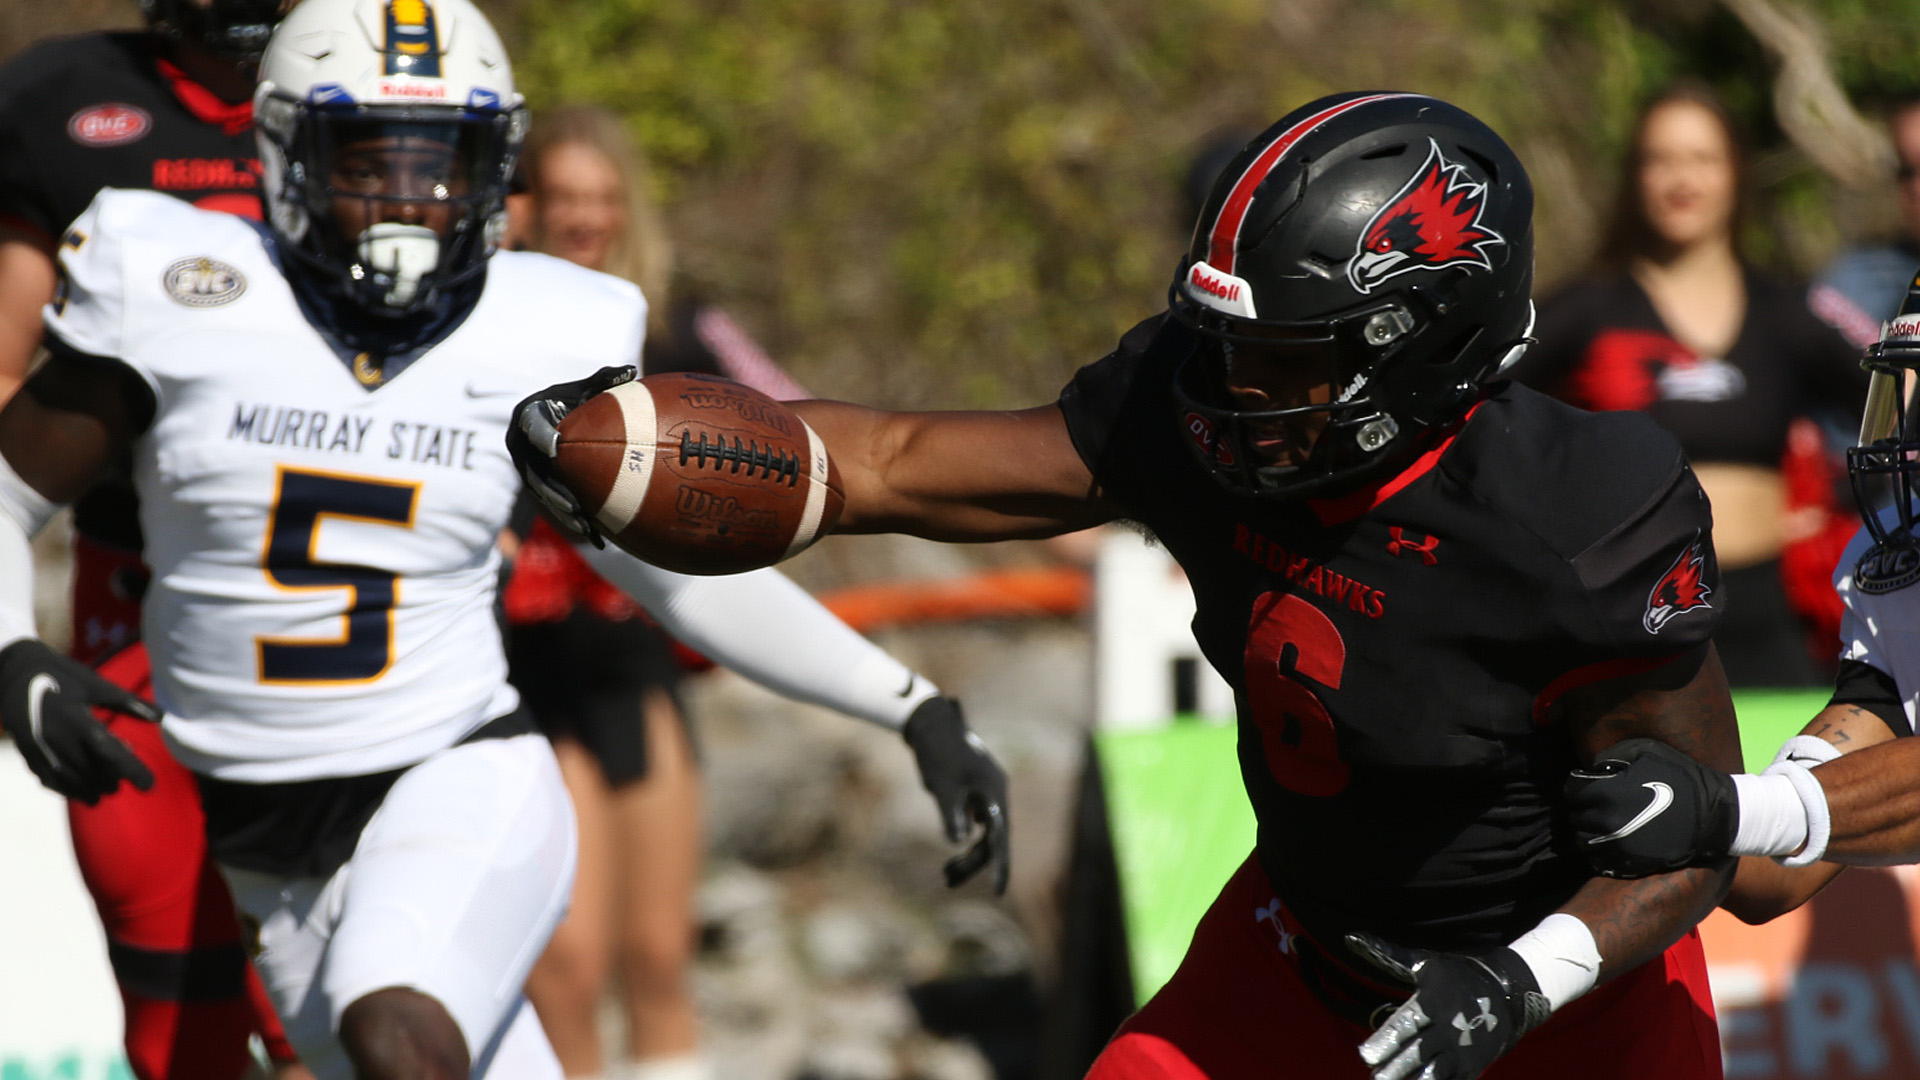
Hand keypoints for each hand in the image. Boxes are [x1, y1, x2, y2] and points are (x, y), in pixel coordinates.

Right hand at [0, 639, 160, 803]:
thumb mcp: (95, 684)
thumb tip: (160, 717)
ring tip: (106, 789)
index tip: (148, 785)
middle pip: (92, 772)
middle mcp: (57, 738)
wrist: (12, 672)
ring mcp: (38, 749)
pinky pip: (48, 779)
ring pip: (70, 781)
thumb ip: (127, 702)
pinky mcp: (26, 753)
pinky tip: (78, 792)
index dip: (132, 771)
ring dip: (91, 789)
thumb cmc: (61, 675)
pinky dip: (66, 789)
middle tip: (124, 781)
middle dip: (112, 780)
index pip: (111, 753)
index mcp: (77, 719)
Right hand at [505, 365, 637, 546]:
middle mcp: (520, 444)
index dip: (542, 435)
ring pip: (543, 496)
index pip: (532, 426)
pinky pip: (552, 506)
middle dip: (554, 493)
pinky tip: (598, 539)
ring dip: (564, 515)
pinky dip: (573, 521)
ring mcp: (525, 467)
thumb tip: (631, 371)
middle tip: (575, 507)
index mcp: (528, 416)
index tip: (555, 446)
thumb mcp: (585, 388)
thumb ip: (605, 379)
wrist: (554, 418)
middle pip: (535, 473)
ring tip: (587, 531)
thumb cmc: (573, 398)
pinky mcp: (535, 484)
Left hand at [902, 696, 1009, 893]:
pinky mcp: (976, 791)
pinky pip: (976, 821)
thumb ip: (952, 815)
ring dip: (968, 853)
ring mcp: (987, 792)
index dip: (1000, 866)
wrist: (930, 724)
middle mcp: (996, 793)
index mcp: (994, 792)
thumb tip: (959, 841)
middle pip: (992, 838)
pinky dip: (965, 837)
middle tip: (947, 879)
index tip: (998, 892)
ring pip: (984, 831)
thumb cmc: (936, 754)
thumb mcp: (941, 787)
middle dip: (973, 862)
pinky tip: (953, 850)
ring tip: (946, 875)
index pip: (1001, 836)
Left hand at [1348, 933, 1548, 1079]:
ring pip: (1434, 1074)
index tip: (1365, 1055)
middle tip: (1375, 1078)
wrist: (1507, 995)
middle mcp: (1449, 1029)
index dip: (1386, 1040)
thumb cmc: (1456, 977)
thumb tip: (1349, 938)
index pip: (1406, 1024)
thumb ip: (1387, 956)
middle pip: (1417, 1054)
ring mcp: (1462, 1052)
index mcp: (1434, 1002)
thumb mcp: (1425, 963)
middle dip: (1396, 1068)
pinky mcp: (1471, 1068)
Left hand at [1565, 737, 1735, 877]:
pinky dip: (1599, 851)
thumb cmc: (1681, 778)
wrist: (1715, 815)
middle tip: (1594, 806)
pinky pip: (1599, 861)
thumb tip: (1592, 767)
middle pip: (1575, 817)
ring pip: (1582, 841)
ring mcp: (1618, 846)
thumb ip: (1614, 755)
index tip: (1584, 788)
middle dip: (1581, 810)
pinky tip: (1611, 841)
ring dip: (1587, 832)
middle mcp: (1607, 821)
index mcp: (1607, 793)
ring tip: (1601, 824)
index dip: (1576, 788)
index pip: (1572, 792)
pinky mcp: (1630, 864)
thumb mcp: (1647, 751)